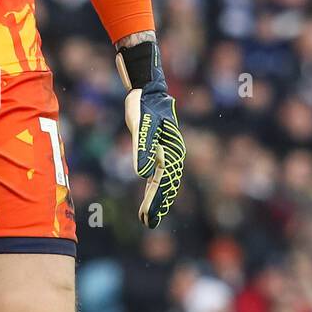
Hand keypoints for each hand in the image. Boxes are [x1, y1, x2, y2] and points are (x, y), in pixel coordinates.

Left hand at [115, 39, 185, 227]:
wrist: (147, 88)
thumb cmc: (143, 105)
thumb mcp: (139, 125)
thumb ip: (141, 148)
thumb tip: (142, 173)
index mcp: (171, 151)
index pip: (164, 181)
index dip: (156, 200)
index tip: (148, 217)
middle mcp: (171, 154)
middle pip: (165, 185)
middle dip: (157, 204)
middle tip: (148, 223)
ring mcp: (165, 152)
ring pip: (162, 181)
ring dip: (156, 199)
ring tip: (148, 217)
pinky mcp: (157, 149)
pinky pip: (158, 173)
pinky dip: (154, 187)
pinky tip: (149, 196)